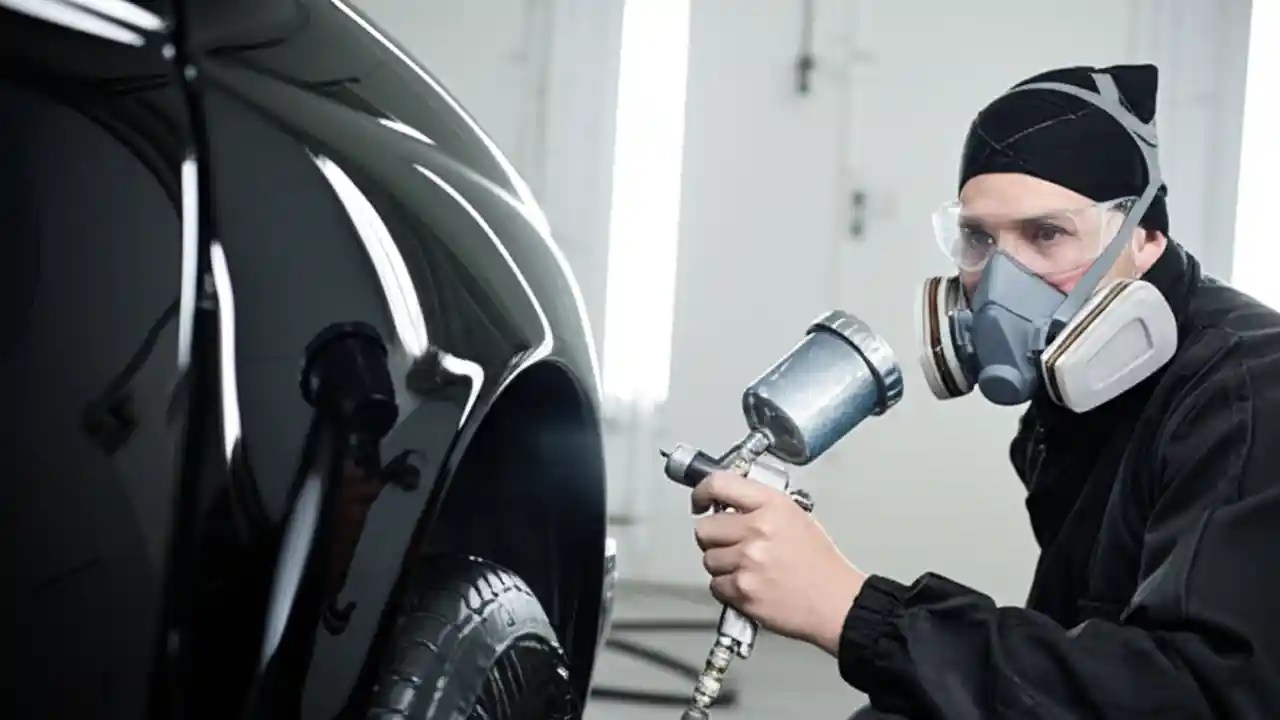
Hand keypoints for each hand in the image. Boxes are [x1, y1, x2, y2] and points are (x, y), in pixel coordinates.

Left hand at [692, 470, 866, 655]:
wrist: (836, 603)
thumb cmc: (820, 564)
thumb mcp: (795, 517)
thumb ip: (759, 506)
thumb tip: (727, 503)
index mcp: (772, 506)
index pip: (720, 484)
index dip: (702, 492)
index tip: (700, 501)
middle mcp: (758, 529)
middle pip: (705, 528)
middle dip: (713, 537)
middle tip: (731, 544)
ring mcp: (749, 561)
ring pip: (708, 559)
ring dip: (721, 565)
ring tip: (749, 568)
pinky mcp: (743, 590)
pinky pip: (716, 585)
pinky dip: (728, 588)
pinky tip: (750, 584)